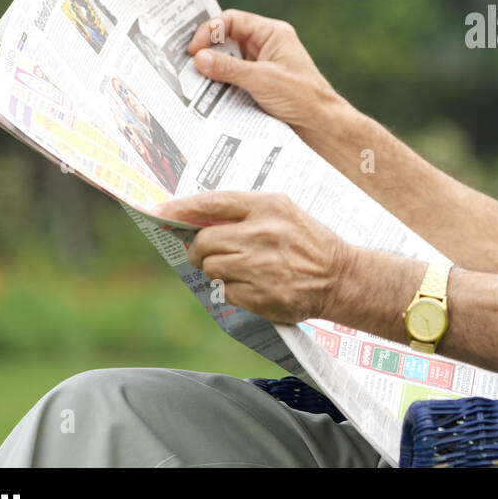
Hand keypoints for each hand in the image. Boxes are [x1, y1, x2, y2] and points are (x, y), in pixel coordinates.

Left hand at [153, 191, 349, 324]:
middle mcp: (263, 233)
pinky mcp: (261, 294)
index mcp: (268, 206)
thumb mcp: (282, 212)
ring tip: (238, 268)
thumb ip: (243, 211)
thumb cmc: (306, 241)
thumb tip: (194, 216)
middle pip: (204, 241)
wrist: (339, 276)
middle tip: (205, 252)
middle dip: (199, 249)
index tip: (158, 213)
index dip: (180, 208)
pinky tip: (252, 284)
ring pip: (210, 267)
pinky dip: (231, 289)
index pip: (211, 203)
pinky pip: (225, 291)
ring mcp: (261, 266)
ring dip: (215, 269)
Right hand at [186, 9, 341, 132]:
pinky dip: (220, 83)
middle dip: (207, 50)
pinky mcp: (258, 84)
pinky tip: (208, 93)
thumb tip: (198, 59)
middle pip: (227, 39)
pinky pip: (232, 78)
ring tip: (193, 80)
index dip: (210, 30)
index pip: (233, 20)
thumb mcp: (262, 80)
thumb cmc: (302, 96)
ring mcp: (261, 64)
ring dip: (212, 69)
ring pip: (227, 59)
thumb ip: (229, 68)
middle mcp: (265, 45)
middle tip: (186, 64)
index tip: (194, 49)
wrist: (321, 125)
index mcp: (272, 33)